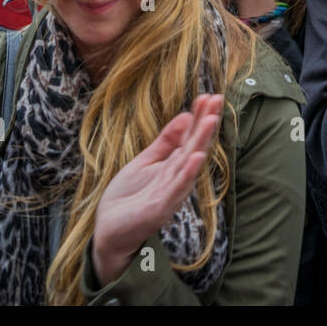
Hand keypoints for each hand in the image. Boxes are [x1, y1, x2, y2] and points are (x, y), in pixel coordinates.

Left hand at [92, 94, 223, 284]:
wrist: (109, 230)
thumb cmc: (128, 198)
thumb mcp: (146, 161)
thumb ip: (165, 142)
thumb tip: (184, 116)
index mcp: (173, 165)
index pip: (190, 137)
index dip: (199, 116)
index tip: (208, 95)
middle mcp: (176, 178)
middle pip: (194, 146)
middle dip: (206, 123)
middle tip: (217, 100)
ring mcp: (170, 193)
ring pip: (189, 164)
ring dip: (201, 142)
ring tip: (211, 120)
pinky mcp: (159, 208)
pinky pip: (176, 189)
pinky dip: (187, 173)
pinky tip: (196, 157)